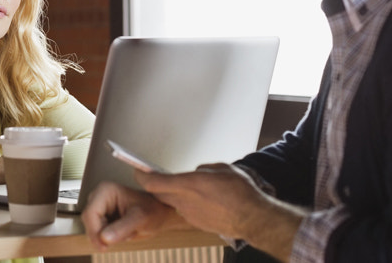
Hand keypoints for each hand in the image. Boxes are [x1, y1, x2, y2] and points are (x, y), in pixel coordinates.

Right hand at [81, 181, 187, 250]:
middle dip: (103, 234)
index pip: (90, 213)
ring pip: (93, 229)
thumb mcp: (140, 219)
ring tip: (125, 232)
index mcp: (105, 190)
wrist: (159, 214)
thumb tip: (104, 238)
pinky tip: (122, 233)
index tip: (103, 245)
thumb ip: (122, 228)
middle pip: (89, 222)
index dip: (94, 231)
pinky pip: (98, 232)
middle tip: (122, 237)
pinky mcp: (102, 216)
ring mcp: (100, 206)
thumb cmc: (153, 210)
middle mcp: (99, 196)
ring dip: (107, 236)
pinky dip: (109, 237)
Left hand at [132, 163, 251, 238]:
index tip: (138, 170)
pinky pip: (183, 210)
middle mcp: (185, 200)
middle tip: (155, 176)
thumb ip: (203, 169)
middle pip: (158, 193)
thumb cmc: (241, 192)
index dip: (142, 176)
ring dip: (170, 194)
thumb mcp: (221, 169)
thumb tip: (196, 173)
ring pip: (171, 202)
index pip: (154, 182)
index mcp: (189, 184)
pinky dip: (184, 203)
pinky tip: (197, 200)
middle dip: (154, 184)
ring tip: (181, 187)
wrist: (253, 218)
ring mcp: (190, 214)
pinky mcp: (196, 223)